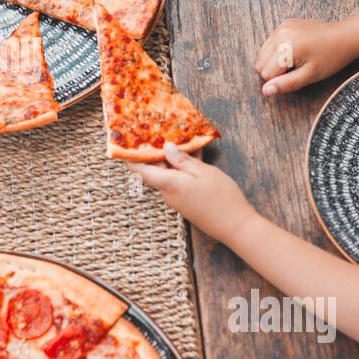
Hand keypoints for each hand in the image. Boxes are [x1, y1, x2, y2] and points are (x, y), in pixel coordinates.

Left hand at [129, 144, 253, 246]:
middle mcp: (168, 192)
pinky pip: (179, 179)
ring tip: (178, 137)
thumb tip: (166, 148)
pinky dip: (183, 166)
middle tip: (156, 132)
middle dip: (155, 152)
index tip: (123, 144)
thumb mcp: (203, 172)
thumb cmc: (220, 197)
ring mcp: (177, 198)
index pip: (141, 171)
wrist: (235, 226)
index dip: (130, 158)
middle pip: (155, 170)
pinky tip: (194, 153)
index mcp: (169, 184)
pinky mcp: (187, 201)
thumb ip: (182, 160)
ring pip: (169, 173)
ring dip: (172, 157)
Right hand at [256, 18, 356, 94]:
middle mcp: (279, 33)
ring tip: (297, 59)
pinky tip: (296, 50)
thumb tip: (265, 91)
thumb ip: (286, 84)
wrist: (346, 37)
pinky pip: (270, 44)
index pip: (265, 73)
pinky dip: (279, 51)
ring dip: (276, 61)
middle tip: (298, 67)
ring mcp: (281, 27)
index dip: (281, 79)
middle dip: (276, 70)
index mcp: (285, 46)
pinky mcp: (284, 24)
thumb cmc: (331, 58)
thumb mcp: (310, 75)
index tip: (298, 73)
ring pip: (263, 54)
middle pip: (260, 63)